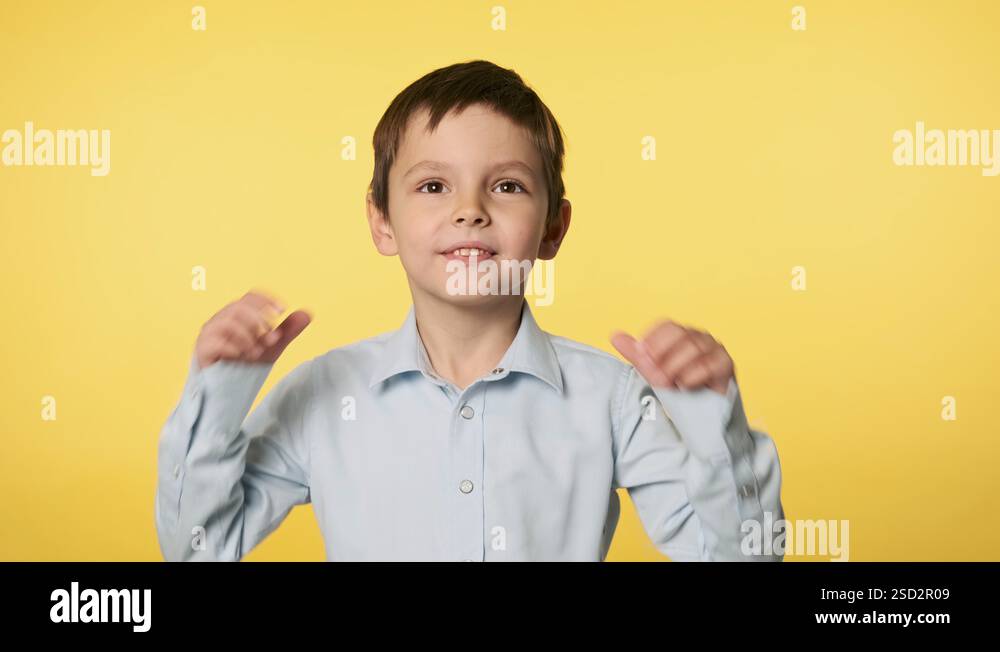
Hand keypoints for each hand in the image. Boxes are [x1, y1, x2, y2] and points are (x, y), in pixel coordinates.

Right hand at [194, 290, 311, 368]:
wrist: (227, 388)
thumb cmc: (246, 362)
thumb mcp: (272, 347)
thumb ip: (287, 331)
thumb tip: (307, 314)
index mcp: (237, 314)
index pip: (250, 297)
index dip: (265, 300)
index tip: (282, 309)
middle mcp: (220, 319)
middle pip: (239, 307)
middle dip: (259, 321)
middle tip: (273, 339)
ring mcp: (209, 334)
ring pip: (228, 322)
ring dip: (248, 335)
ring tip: (257, 352)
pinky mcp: (202, 350)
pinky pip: (215, 342)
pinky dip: (233, 347)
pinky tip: (242, 357)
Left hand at [611, 320, 733, 394]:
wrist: (700, 412)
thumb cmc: (676, 387)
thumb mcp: (653, 371)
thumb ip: (637, 355)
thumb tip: (615, 336)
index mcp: (680, 335)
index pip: (667, 326)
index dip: (653, 340)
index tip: (642, 356)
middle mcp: (698, 337)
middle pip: (680, 334)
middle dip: (662, 355)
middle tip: (654, 376)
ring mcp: (714, 349)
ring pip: (694, 347)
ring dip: (675, 367)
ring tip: (668, 384)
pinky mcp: (725, 365)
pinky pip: (711, 363)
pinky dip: (694, 374)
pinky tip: (684, 385)